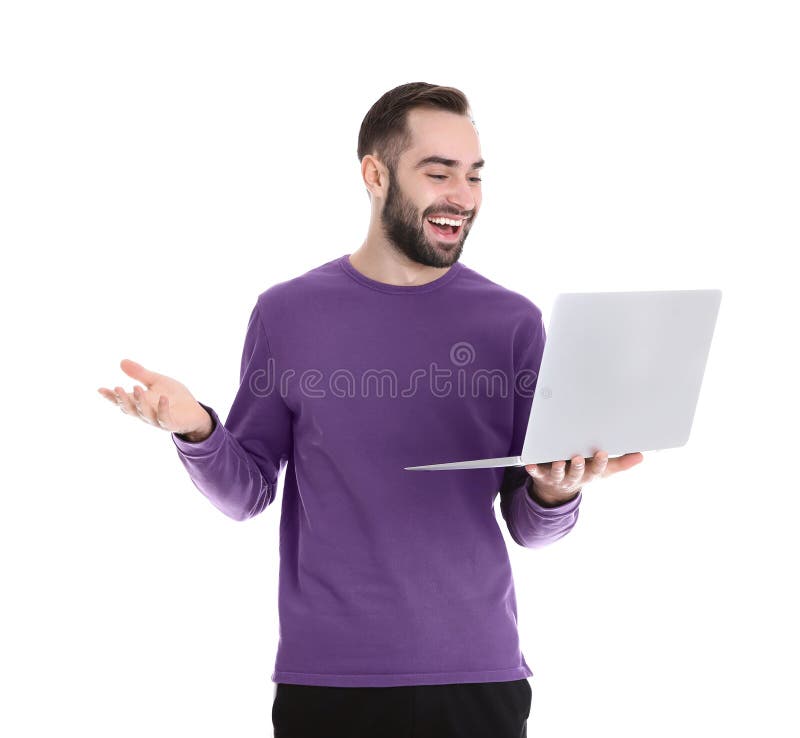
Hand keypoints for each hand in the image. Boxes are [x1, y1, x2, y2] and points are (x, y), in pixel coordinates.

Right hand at [97, 359, 212, 437]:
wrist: (194, 411)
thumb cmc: (174, 397)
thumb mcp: (157, 382)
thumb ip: (140, 374)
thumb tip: (122, 361)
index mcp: (140, 402)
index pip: (122, 400)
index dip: (111, 396)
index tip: (100, 390)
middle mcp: (145, 412)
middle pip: (130, 408)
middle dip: (123, 399)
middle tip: (116, 388)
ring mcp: (157, 419)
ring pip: (144, 413)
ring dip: (140, 402)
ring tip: (137, 388)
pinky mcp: (171, 423)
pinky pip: (164, 418)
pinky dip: (162, 409)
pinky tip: (163, 398)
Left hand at [524, 450, 643, 505]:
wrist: (557, 492)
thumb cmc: (584, 474)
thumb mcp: (603, 470)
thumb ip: (621, 463)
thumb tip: (641, 456)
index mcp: (589, 475)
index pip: (596, 471)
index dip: (599, 463)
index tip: (601, 452)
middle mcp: (574, 477)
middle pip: (577, 473)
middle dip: (578, 466)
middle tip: (578, 457)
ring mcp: (557, 477)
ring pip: (558, 474)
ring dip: (558, 468)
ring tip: (558, 461)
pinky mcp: (542, 475)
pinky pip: (537, 473)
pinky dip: (533, 469)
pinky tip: (530, 464)